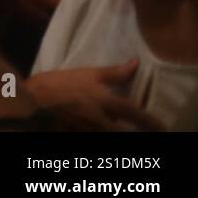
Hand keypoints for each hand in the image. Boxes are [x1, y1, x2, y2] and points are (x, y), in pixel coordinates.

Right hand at [26, 61, 165, 130]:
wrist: (35, 99)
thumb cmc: (62, 83)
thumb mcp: (89, 73)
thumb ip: (114, 72)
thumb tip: (136, 63)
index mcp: (108, 104)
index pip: (137, 115)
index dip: (152, 122)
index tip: (163, 127)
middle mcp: (103, 121)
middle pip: (126, 132)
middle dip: (136, 132)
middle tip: (146, 131)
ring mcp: (91, 130)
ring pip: (111, 133)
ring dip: (118, 130)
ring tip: (122, 127)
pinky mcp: (80, 134)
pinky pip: (96, 134)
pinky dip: (102, 130)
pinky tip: (101, 126)